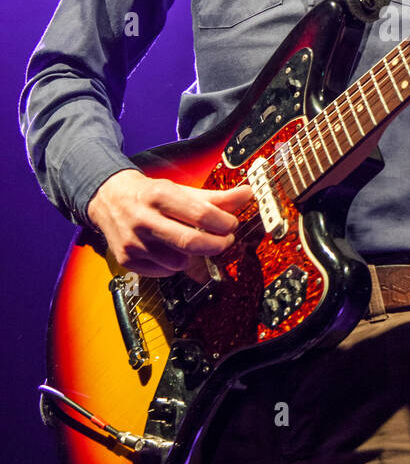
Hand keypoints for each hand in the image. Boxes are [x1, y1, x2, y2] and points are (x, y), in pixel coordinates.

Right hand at [86, 168, 252, 277]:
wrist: (109, 199)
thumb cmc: (150, 195)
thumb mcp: (181, 190)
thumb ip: (215, 197)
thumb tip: (247, 194)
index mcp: (160, 195)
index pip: (201, 214)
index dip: (223, 222)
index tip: (231, 224)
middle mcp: (144, 218)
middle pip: (191, 242)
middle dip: (216, 244)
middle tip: (225, 240)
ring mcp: (133, 242)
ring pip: (179, 262)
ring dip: (194, 257)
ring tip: (193, 244)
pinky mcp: (127, 259)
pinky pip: (164, 272)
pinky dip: (174, 265)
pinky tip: (172, 251)